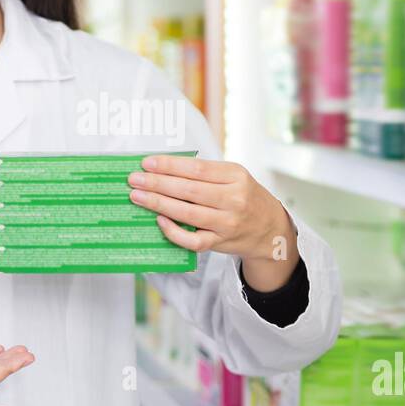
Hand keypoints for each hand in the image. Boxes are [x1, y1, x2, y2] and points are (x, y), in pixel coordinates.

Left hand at [127, 155, 299, 291]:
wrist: (270, 229)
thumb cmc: (245, 198)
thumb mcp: (234, 177)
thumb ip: (206, 173)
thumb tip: (165, 168)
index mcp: (236, 176)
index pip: (197, 168)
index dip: (169, 165)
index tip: (147, 162)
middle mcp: (233, 199)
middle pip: (189, 190)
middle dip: (157, 183)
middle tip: (134, 179)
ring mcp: (227, 223)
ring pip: (187, 213)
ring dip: (158, 204)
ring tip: (138, 196)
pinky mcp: (220, 242)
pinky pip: (192, 240)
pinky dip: (173, 231)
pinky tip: (159, 221)